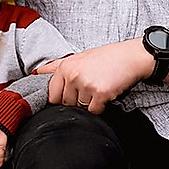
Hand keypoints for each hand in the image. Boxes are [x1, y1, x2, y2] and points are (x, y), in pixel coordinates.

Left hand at [34, 41, 150, 111]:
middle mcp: (73, 75)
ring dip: (90, 103)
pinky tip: (107, 92)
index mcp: (66, 66)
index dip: (63, 97)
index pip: (52, 95)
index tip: (73, 93)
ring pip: (80, 108)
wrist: (132, 57)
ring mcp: (86, 84)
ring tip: (100, 86)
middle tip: (91, 86)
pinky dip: (101, 106)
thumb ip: (57, 66)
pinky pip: (94, 111)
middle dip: (77, 100)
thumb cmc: (107, 57)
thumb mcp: (80, 57)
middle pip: (66, 104)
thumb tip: (36, 73)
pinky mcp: (99, 94)